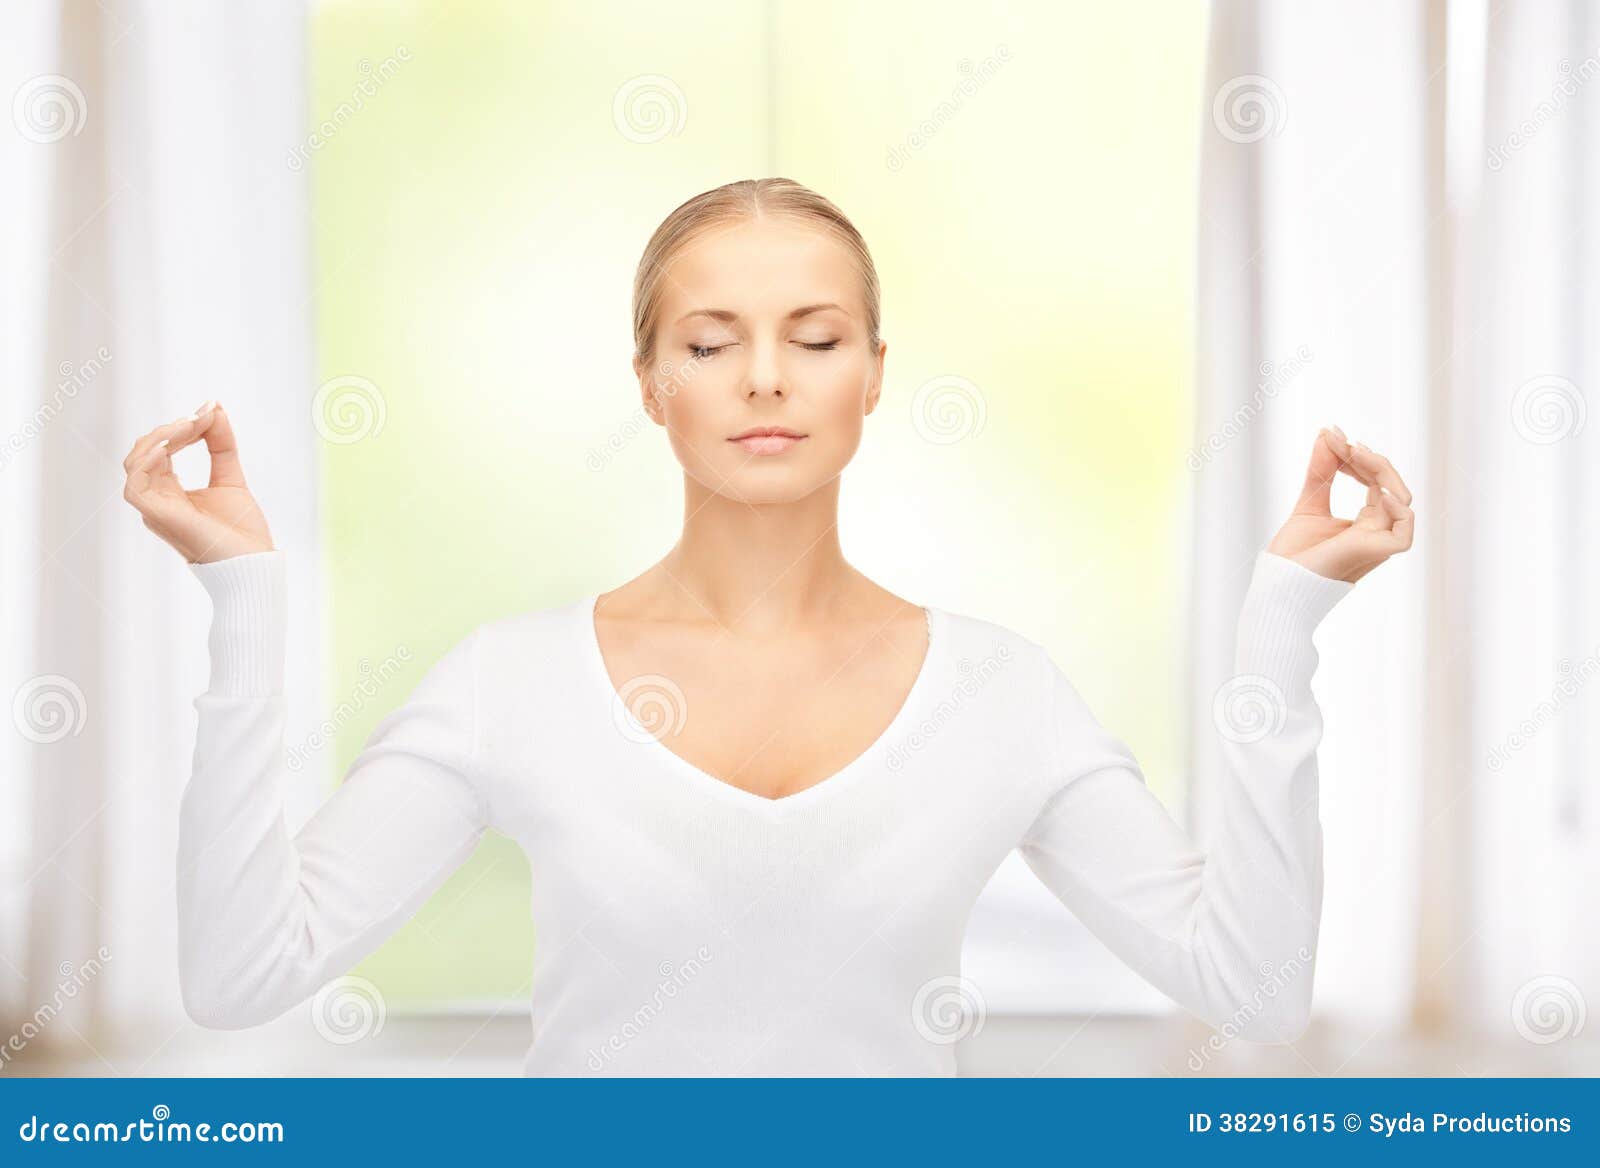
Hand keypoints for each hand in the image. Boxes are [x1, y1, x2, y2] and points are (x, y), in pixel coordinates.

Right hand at [122, 401, 273, 563]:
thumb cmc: (241, 531)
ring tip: (191, 424)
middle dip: (174, 428)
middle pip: (146, 452)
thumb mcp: (230, 477)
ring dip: (162, 437)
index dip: (181, 427)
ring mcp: (154, 508)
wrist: (253, 564)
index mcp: (169, 492)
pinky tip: (172, 445)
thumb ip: (221, 445)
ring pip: (135, 462)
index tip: (209, 410)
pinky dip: (148, 459)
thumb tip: (215, 409)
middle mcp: (157, 499)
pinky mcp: (157, 516)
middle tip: (203, 415)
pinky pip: (135, 483)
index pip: (161, 450)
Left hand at [1267, 426, 1414, 583]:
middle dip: (1369, 459)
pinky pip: (1403, 532)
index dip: (1361, 457)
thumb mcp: (1309, 503)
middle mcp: (1378, 531)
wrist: (1277, 586)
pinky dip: (1398, 509)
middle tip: (1342, 442)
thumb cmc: (1294, 555)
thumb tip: (1326, 433)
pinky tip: (1374, 490)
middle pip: (1392, 485)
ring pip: (1401, 499)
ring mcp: (1378, 542)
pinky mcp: (1374, 553)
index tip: (1335, 437)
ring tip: (1352, 453)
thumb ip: (1320, 471)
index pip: (1378, 481)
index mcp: (1367, 522)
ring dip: (1379, 470)